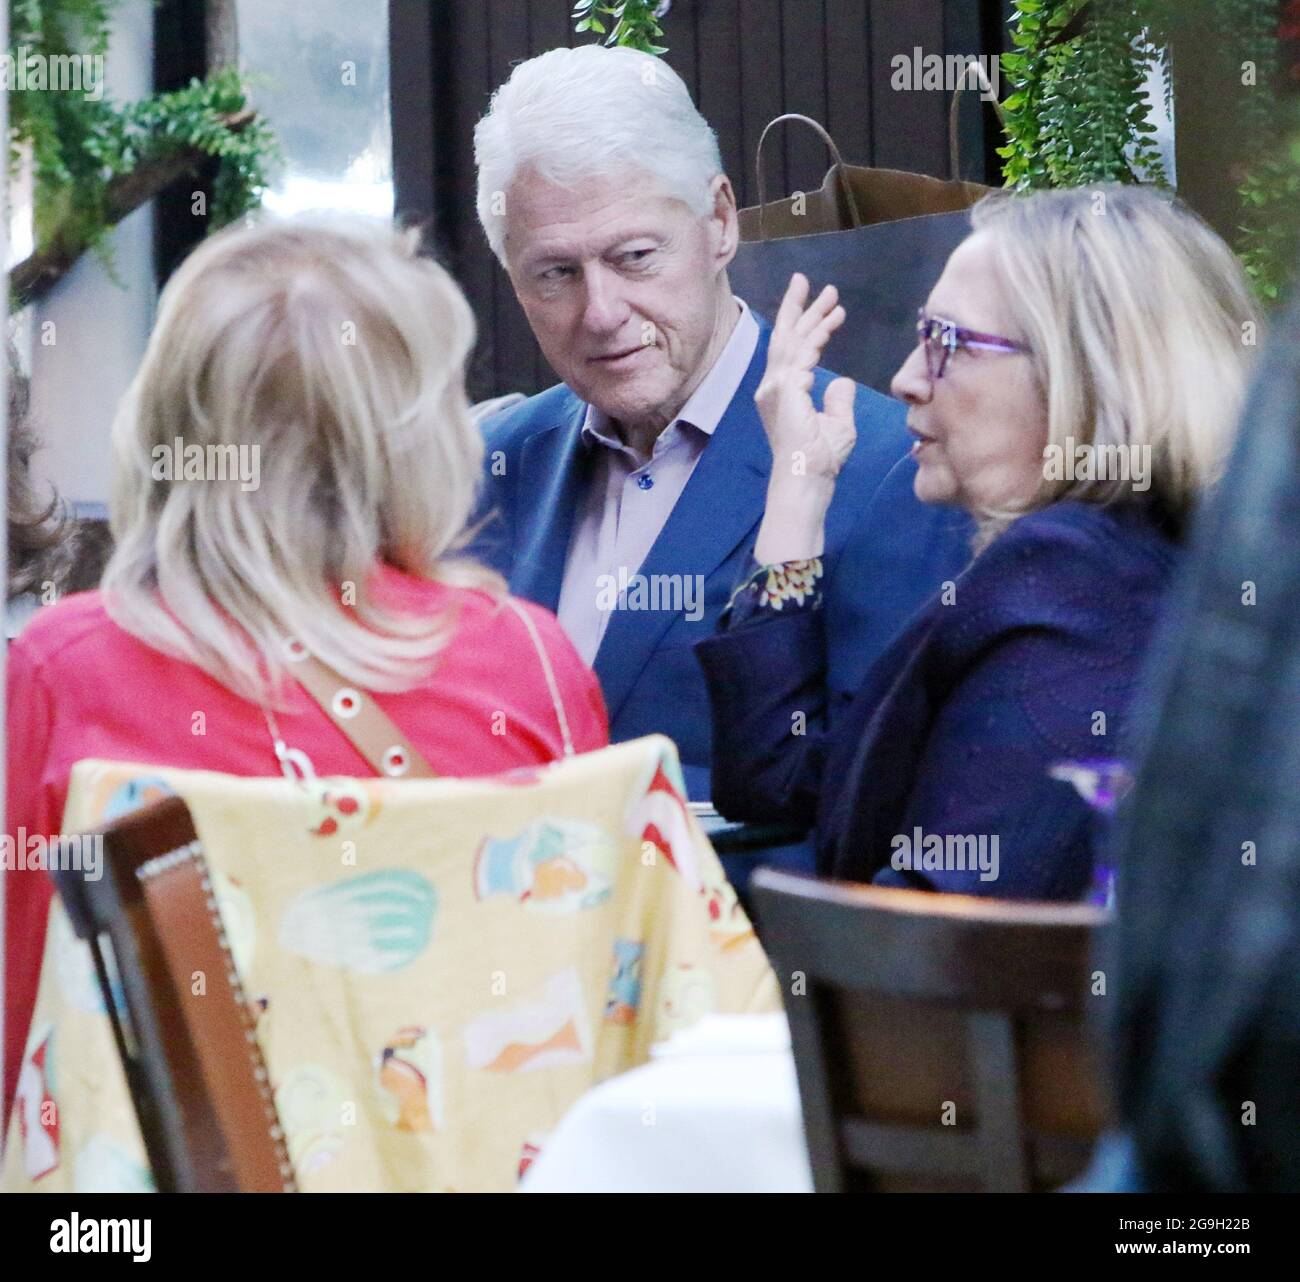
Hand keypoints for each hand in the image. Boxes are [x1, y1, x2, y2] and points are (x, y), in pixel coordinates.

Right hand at [752, 274, 856, 562]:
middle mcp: (773, 386)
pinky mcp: (786, 387)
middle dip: (799, 308)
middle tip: (810, 282)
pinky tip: (832, 319)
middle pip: (786, 337)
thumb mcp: (837, 423)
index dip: (811, 328)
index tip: (831, 310)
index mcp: (781, 393)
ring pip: (793, 339)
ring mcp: (776, 386)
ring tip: (829, 292)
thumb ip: (838, 401)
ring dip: (811, 313)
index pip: (794, 352)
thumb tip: (842, 383)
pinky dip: (818, 333)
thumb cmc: (821, 458)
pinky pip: (804, 352)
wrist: (806, 476)